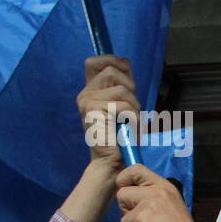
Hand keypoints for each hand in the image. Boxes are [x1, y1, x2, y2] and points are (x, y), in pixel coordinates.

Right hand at [78, 55, 139, 169]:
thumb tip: (125, 62)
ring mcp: (87, 102)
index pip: (94, 62)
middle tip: (130, 107)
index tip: (126, 70)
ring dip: (134, 105)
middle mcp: (85, 94)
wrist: (112, 161)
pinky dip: (134, 119)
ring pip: (122, 88)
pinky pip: (124, 106)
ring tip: (130, 121)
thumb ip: (122, 84)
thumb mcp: (123, 104)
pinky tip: (130, 130)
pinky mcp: (93, 112)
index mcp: (91, 91)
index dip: (112, 60)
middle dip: (130, 86)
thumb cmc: (121, 136)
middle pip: (112, 70)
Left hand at [114, 165, 206, 221]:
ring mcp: (148, 206)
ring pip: (123, 215)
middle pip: (122, 193)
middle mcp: (157, 193)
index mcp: (166, 187)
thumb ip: (154, 198)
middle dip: (127, 210)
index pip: (136, 169)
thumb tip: (128, 193)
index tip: (126, 188)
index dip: (125, 178)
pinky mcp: (140, 221)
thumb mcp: (173, 207)